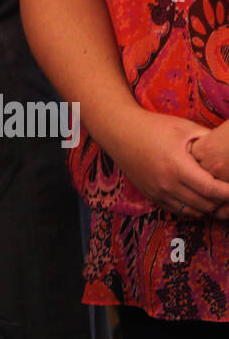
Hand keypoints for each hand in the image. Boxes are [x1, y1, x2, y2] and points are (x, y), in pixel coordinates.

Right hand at [106, 112, 228, 217]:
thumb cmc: (155, 127)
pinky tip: (202, 202)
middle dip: (222, 203)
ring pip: (191, 211)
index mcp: (177, 166)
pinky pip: (177, 210)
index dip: (228, 193)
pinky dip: (193, 210)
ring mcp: (157, 192)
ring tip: (221, 202)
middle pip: (203, 204)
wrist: (120, 134)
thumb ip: (209, 140)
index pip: (210, 189)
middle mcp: (166, 184)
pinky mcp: (151, 195)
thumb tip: (227, 150)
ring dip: (209, 209)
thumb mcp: (186, 128)